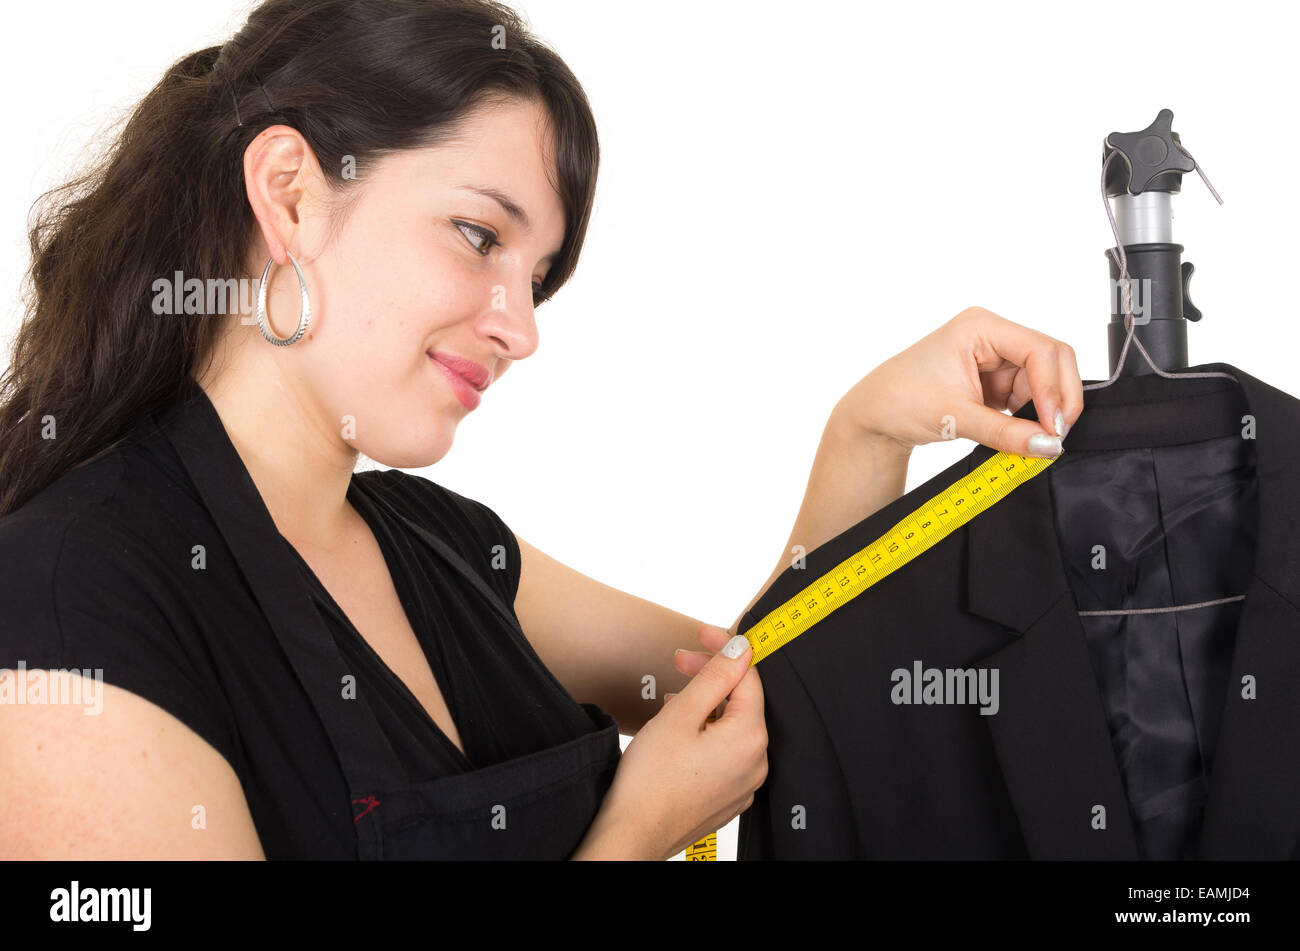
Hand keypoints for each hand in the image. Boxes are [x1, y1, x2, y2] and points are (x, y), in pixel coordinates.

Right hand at [579, 624, 765, 859]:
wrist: (632, 835)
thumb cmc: (650, 780)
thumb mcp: (680, 714)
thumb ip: (715, 677)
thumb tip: (741, 649)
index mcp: (750, 737)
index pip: (748, 675)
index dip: (725, 648)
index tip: (701, 635)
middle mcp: (757, 762)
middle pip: (742, 700)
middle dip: (712, 675)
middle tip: (679, 661)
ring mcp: (745, 783)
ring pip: (733, 726)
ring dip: (707, 704)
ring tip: (673, 698)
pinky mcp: (729, 796)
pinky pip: (727, 752)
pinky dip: (707, 732)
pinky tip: (680, 730)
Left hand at [834, 306, 1083, 458]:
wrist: (876, 414)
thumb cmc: (901, 400)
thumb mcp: (956, 418)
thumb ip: (1007, 433)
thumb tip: (1049, 444)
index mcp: (981, 327)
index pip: (1040, 350)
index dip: (1054, 389)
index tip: (1055, 427)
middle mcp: (992, 335)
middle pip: (1050, 359)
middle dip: (1057, 398)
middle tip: (1056, 435)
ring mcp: (995, 355)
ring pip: (1043, 379)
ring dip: (1043, 409)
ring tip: (1034, 438)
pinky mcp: (994, 377)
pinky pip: (1028, 393)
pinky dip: (1030, 415)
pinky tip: (1023, 432)